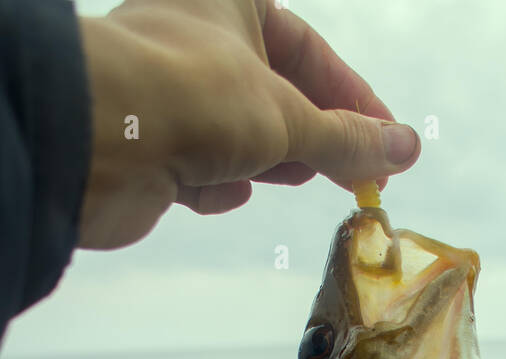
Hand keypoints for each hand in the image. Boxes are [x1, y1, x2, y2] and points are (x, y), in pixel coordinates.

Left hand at [78, 0, 419, 249]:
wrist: (100, 141)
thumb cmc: (194, 95)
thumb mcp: (290, 117)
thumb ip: (349, 139)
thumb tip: (405, 150)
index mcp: (228, 0)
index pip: (308, 50)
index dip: (354, 99)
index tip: (388, 144)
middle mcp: (195, 39)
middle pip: (277, 94)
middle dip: (317, 137)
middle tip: (361, 177)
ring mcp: (170, 94)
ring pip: (240, 134)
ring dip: (270, 161)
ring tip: (300, 177)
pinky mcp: (150, 146)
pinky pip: (199, 168)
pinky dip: (216, 184)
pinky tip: (223, 192)